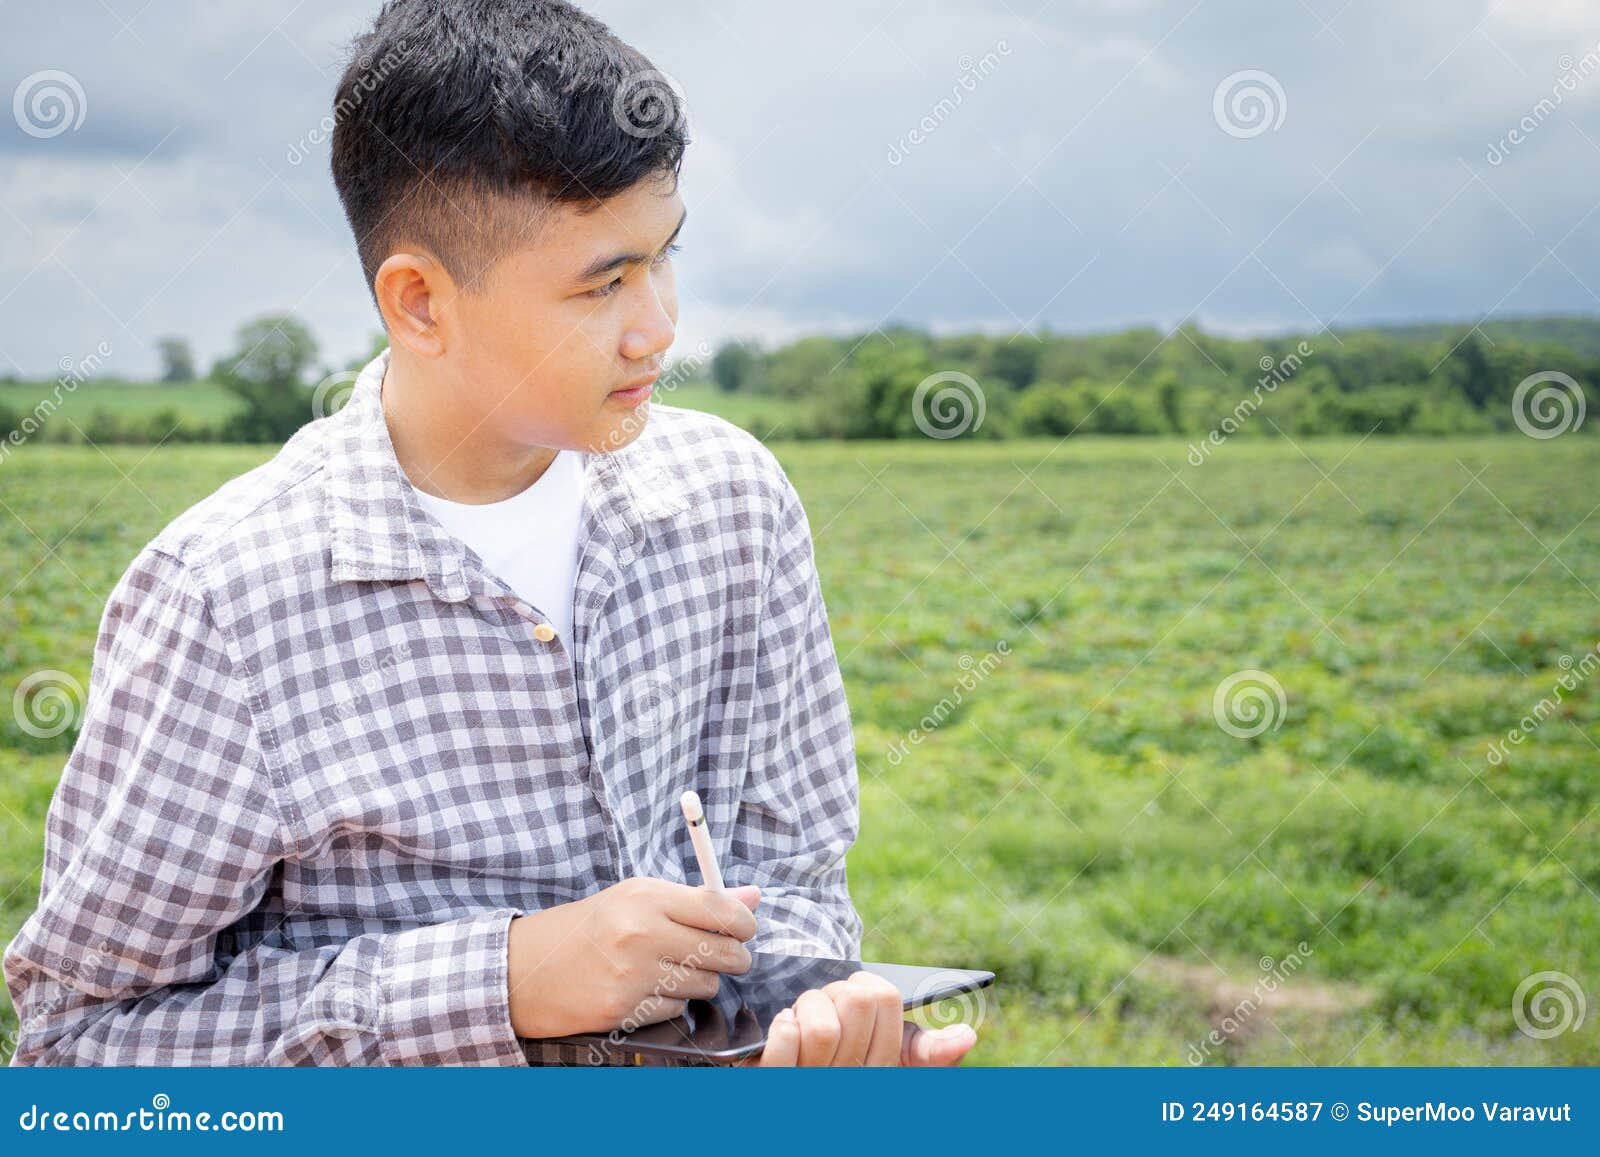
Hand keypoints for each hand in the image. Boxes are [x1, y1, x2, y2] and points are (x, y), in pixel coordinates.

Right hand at [506, 877, 759, 1037]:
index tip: (745, 930)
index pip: (721, 909)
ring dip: (701, 983)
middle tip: (725, 956)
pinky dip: (671, 1004)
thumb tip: (753, 897)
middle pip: (723, 951)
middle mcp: (641, 932)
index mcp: (646, 896)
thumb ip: (696, 899)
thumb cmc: (588, 928)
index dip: (744, 923)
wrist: (524, 967)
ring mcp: (632, 973)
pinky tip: (648, 990)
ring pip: (705, 986)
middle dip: (734, 957)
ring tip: (674, 970)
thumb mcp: (635, 897)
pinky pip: (676, 1011)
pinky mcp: (623, 1008)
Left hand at [741, 970, 977, 1065]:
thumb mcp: (893, 1059)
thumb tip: (967, 1035)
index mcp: (885, 1067)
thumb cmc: (847, 1060)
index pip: (886, 998)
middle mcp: (854, 1078)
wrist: (789, 1081)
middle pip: (857, 1001)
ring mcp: (815, 1084)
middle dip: (836, 991)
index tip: (856, 990)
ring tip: (801, 1018)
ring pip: (823, 1025)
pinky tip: (784, 1027)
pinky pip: (787, 1039)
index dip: (867, 983)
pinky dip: (783, 1024)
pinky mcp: (778, 1082)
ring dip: (806, 1007)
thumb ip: (929, 1051)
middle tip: (827, 1007)